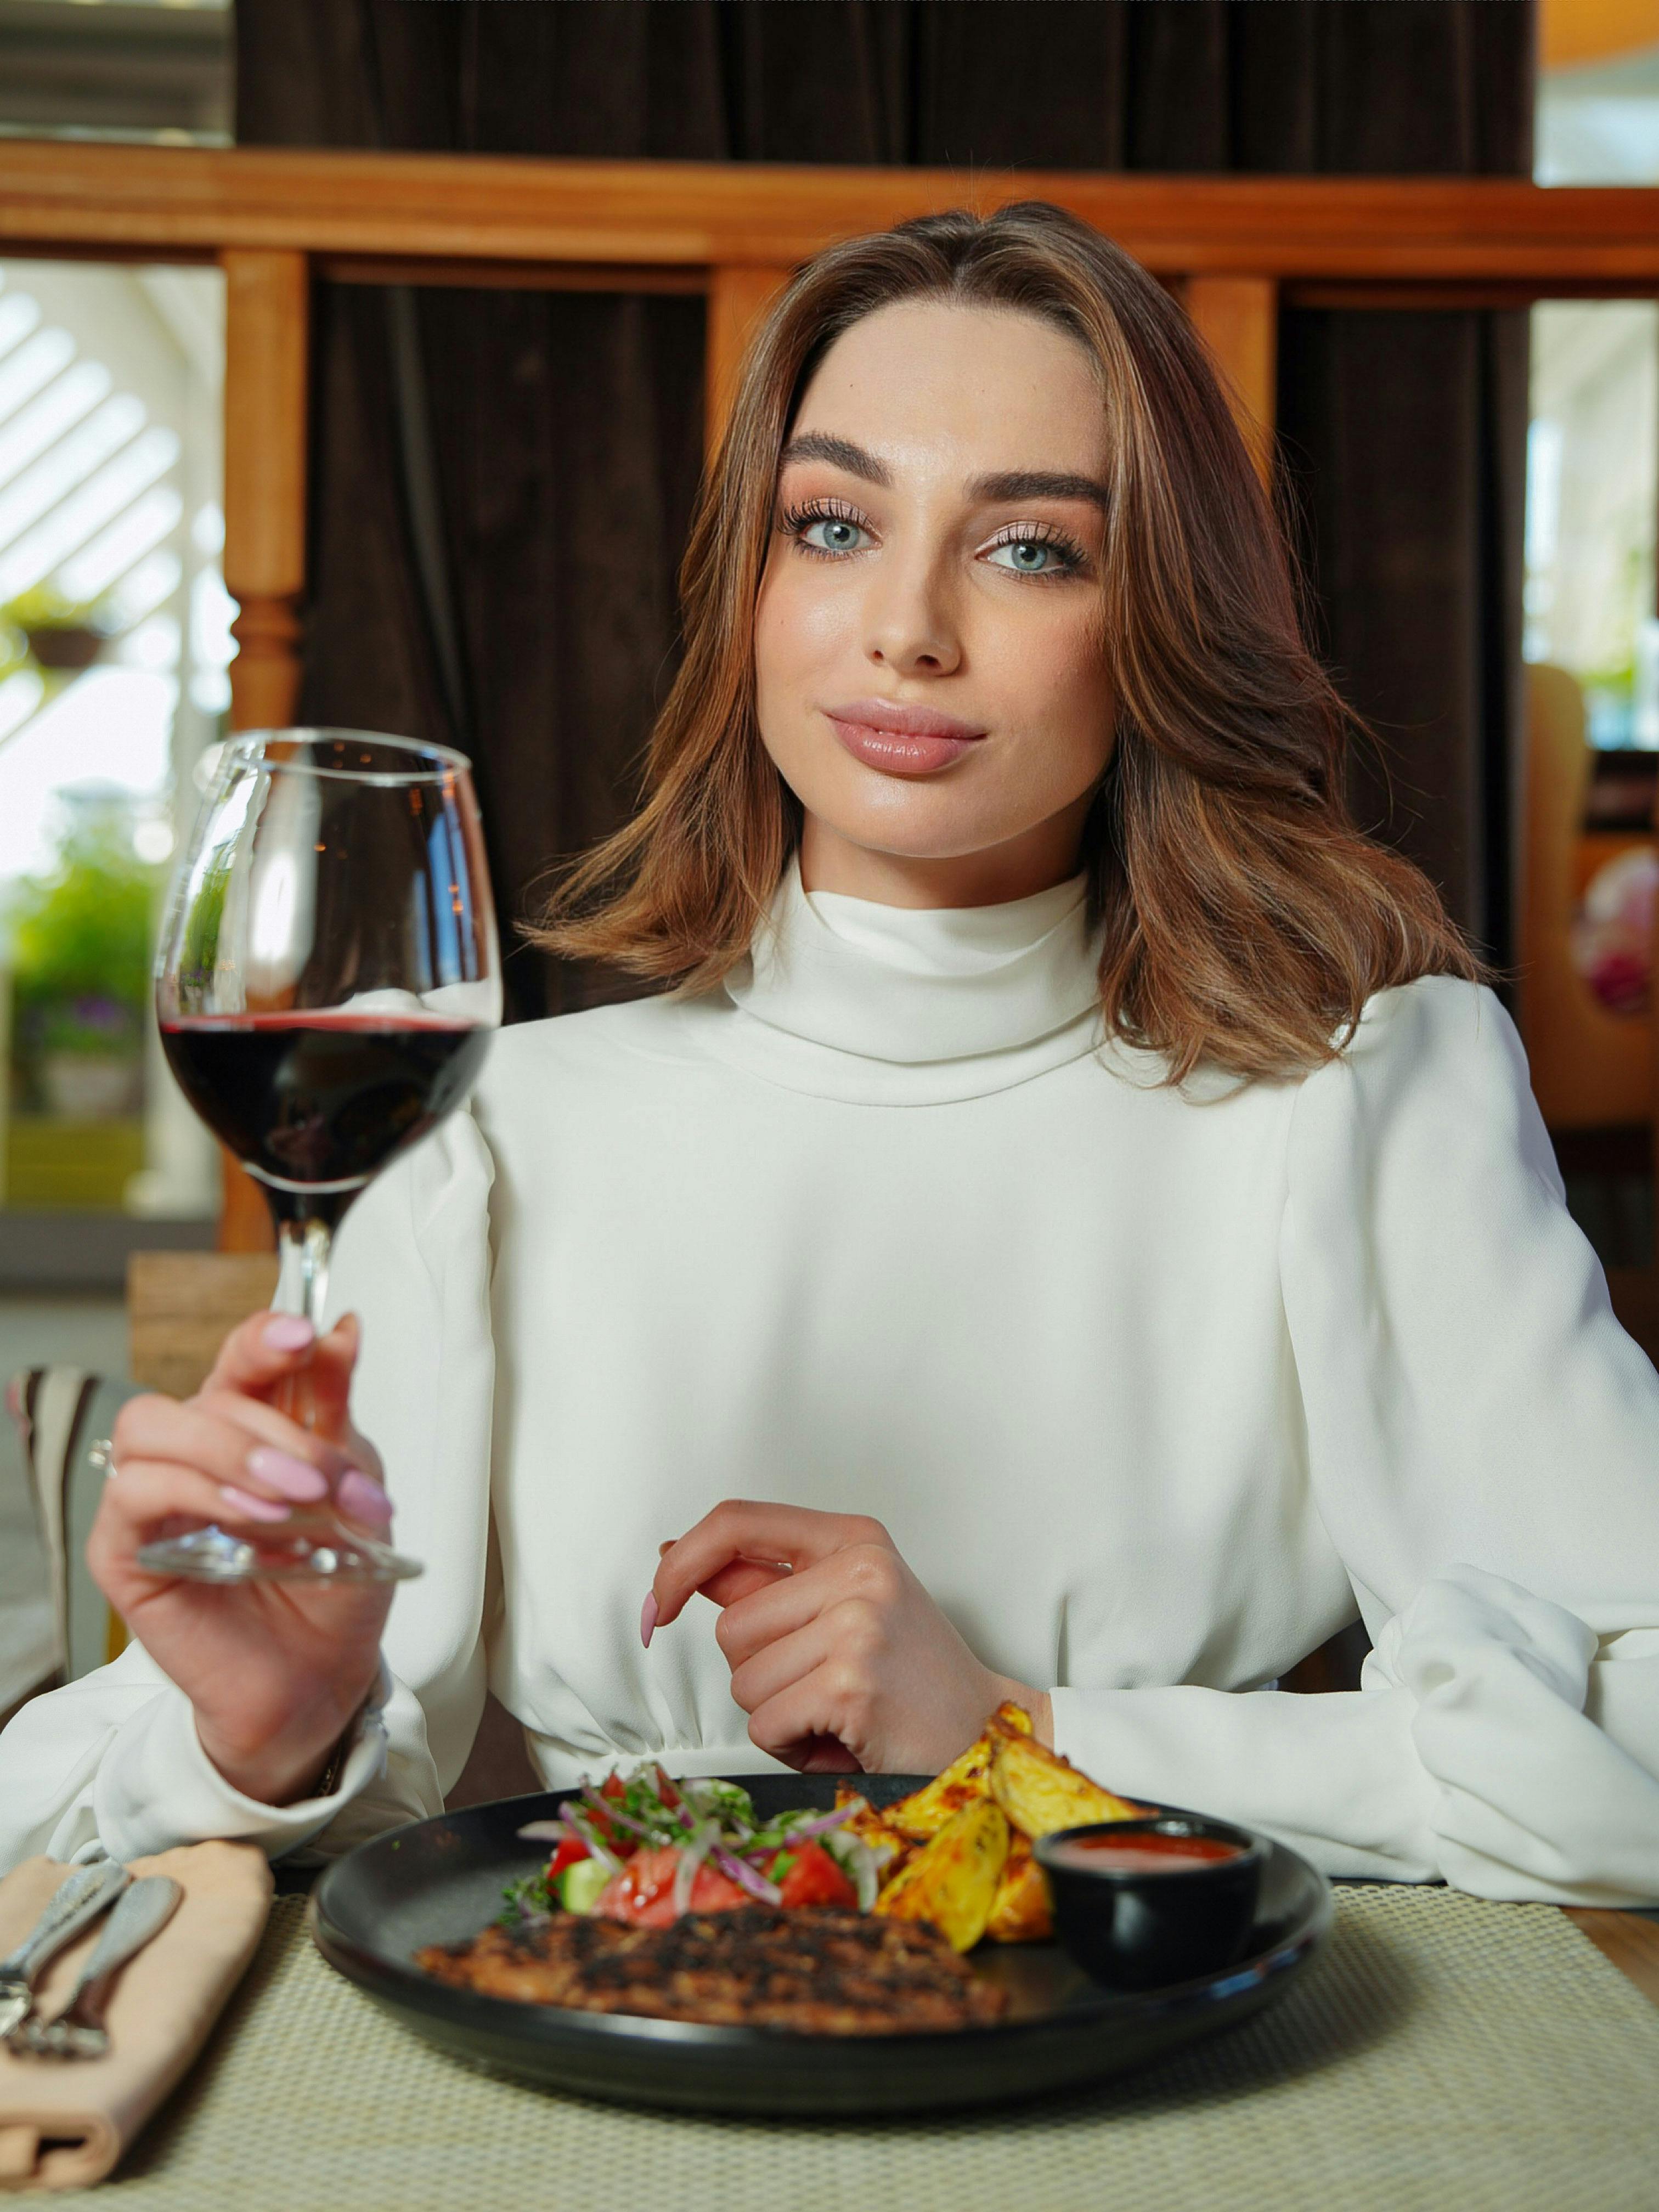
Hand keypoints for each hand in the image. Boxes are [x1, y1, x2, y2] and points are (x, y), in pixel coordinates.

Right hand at [86, 1311, 394, 1807]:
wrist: (323, 1674)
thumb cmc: (337, 1582)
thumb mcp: (354, 1487)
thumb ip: (335, 1412)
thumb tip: (342, 1330)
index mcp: (250, 1426)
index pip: (239, 1358)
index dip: (264, 1339)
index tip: (304, 1337)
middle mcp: (194, 1453)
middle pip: (210, 1393)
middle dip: (280, 1432)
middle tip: (328, 1482)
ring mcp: (153, 1500)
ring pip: (153, 1427)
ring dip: (232, 1453)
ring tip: (295, 1501)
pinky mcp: (124, 1552)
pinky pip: (135, 1493)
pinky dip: (198, 1494)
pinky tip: (251, 1523)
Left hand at [648, 1501, 1050, 1774]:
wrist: (982, 1733)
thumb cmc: (909, 1673)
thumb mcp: (844, 1604)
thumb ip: (765, 1581)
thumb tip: (677, 1558)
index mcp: (854, 1538)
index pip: (735, 1523)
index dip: (681, 1563)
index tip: (660, 1601)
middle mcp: (860, 1570)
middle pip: (731, 1626)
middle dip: (760, 1671)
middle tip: (823, 1682)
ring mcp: (859, 1625)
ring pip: (744, 1681)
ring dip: (777, 1714)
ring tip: (836, 1710)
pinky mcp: (852, 1684)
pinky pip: (765, 1725)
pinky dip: (790, 1745)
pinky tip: (840, 1735)